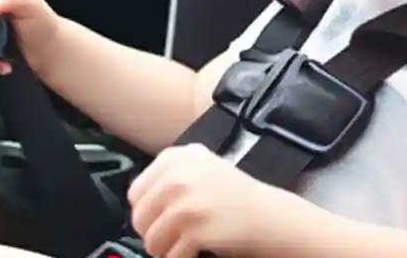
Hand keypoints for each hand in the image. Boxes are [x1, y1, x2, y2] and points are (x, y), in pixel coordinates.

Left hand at [127, 144, 278, 257]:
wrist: (270, 216)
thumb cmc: (234, 196)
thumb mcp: (199, 167)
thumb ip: (168, 176)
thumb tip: (137, 203)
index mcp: (175, 158)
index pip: (136, 193)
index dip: (148, 211)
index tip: (163, 218)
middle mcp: (178, 176)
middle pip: (140, 218)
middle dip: (154, 233)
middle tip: (175, 237)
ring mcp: (187, 203)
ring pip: (151, 241)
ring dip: (166, 250)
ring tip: (186, 244)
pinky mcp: (195, 230)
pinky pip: (170, 256)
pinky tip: (197, 251)